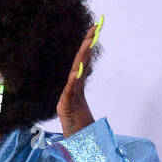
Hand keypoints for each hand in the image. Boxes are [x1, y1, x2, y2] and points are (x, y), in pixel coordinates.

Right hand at [56, 19, 100, 137]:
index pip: (85, 57)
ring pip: (77, 71)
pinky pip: (70, 90)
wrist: (73, 135)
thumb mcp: (80, 95)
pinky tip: (76, 71)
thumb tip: (84, 63)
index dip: (89, 42)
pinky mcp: (65, 104)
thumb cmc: (77, 117)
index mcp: (78, 80)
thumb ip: (80, 80)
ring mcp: (69, 92)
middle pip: (81, 60)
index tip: (96, 27)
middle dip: (87, 43)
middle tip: (94, 28)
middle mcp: (73, 83)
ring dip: (82, 57)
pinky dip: (73, 81)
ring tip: (88, 44)